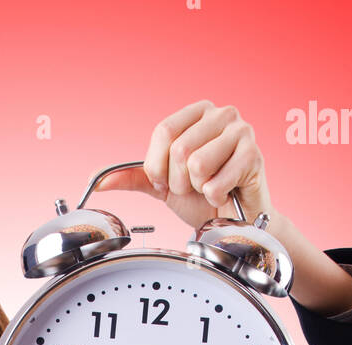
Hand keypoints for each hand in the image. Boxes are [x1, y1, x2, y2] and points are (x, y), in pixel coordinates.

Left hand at [93, 99, 275, 231]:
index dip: (159, 165)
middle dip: (179, 181)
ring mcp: (241, 131)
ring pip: (198, 163)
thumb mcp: (163, 185)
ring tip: (210, 188)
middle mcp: (222, 114)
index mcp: (198, 113)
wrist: (232, 223)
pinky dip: (215, 196)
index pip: (164, 131)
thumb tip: (98, 181)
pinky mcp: (254, 155)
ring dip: (198, 188)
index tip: (167, 180)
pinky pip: (216, 181)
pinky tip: (225, 193)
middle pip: (180, 148)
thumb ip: (134, 177)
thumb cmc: (202, 199)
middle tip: (194, 187)